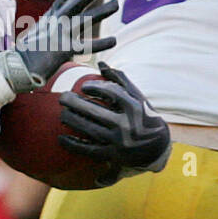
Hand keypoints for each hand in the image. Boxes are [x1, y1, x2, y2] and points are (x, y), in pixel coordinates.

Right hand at [0, 0, 118, 92]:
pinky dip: (100, 43)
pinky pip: (84, 46)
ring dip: (101, 11)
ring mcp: (58, 34)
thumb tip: (58, 21)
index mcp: (51, 17)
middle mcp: (55, 22)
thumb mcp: (40, 33)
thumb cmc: (28, 55)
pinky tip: (114, 40)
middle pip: (75, 0)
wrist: (15, 70)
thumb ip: (52, 26)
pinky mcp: (61, 50)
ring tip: (116, 3)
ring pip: (83, 19)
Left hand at [58, 63, 170, 185]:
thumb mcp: (137, 98)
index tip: (83, 87)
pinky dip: (72, 144)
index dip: (95, 87)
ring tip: (62, 114)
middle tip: (63, 97)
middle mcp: (127, 124)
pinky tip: (61, 137)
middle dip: (74, 103)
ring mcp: (118, 141)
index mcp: (135, 108)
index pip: (113, 93)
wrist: (156, 148)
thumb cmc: (142, 117)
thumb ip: (120, 81)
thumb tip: (101, 63)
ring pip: (89, 129)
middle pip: (95, 111)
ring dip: (71, 120)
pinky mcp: (111, 155)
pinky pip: (87, 149)